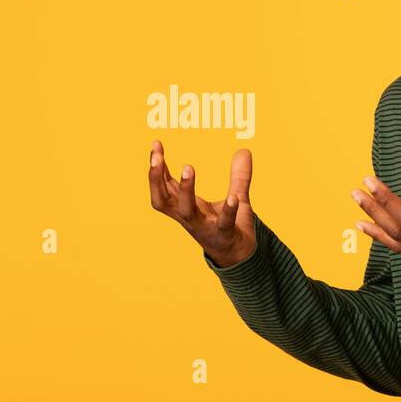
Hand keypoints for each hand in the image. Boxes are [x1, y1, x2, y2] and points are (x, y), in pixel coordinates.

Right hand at [147, 139, 255, 267]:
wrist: (242, 257)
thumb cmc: (229, 227)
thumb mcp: (233, 197)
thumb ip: (238, 176)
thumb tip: (245, 150)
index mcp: (185, 207)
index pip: (163, 185)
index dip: (157, 167)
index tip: (156, 143)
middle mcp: (188, 217)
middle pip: (163, 200)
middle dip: (156, 179)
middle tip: (157, 158)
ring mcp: (204, 227)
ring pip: (186, 211)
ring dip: (184, 190)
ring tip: (188, 167)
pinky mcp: (224, 235)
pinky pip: (223, 223)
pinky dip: (227, 210)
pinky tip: (231, 198)